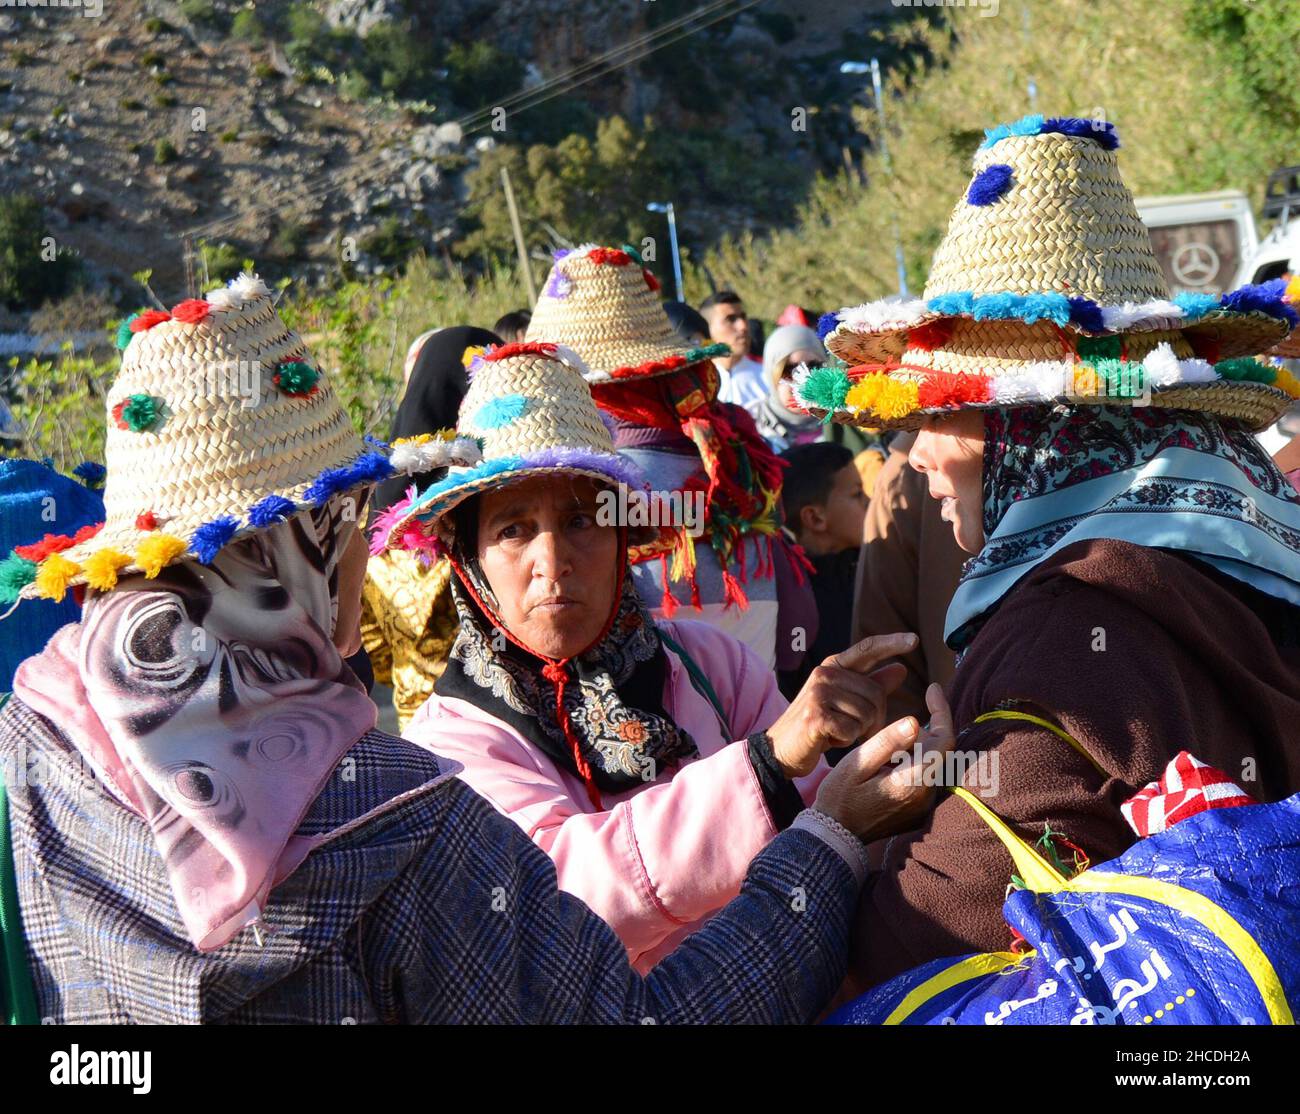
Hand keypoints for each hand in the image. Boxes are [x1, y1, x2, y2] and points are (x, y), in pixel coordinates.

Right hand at [766, 632, 917, 778]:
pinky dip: (846, 740)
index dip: (892, 643)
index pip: (867, 648)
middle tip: (854, 729)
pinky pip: (853, 729)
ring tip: (837, 731)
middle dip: (874, 718)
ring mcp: (818, 693)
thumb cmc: (819, 723)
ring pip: (868, 714)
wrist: (782, 748)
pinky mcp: (816, 716)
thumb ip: (872, 685)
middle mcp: (825, 673)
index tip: (914, 640)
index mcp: (833, 666)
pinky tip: (829, 739)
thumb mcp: (845, 701)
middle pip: (877, 693)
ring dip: (859, 731)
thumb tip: (900, 669)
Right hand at [813, 683, 955, 842]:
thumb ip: (886, 742)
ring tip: (890, 744)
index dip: (941, 711)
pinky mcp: (919, 809)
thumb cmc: (839, 797)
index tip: (933, 688)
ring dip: (920, 744)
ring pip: (934, 762)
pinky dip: (915, 759)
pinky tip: (892, 760)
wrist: (834, 837)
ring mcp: (924, 805)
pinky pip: (927, 775)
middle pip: (941, 750)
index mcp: (910, 783)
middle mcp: (925, 796)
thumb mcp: (856, 764)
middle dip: (927, 727)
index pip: (943, 741)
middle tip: (902, 718)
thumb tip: (915, 720)